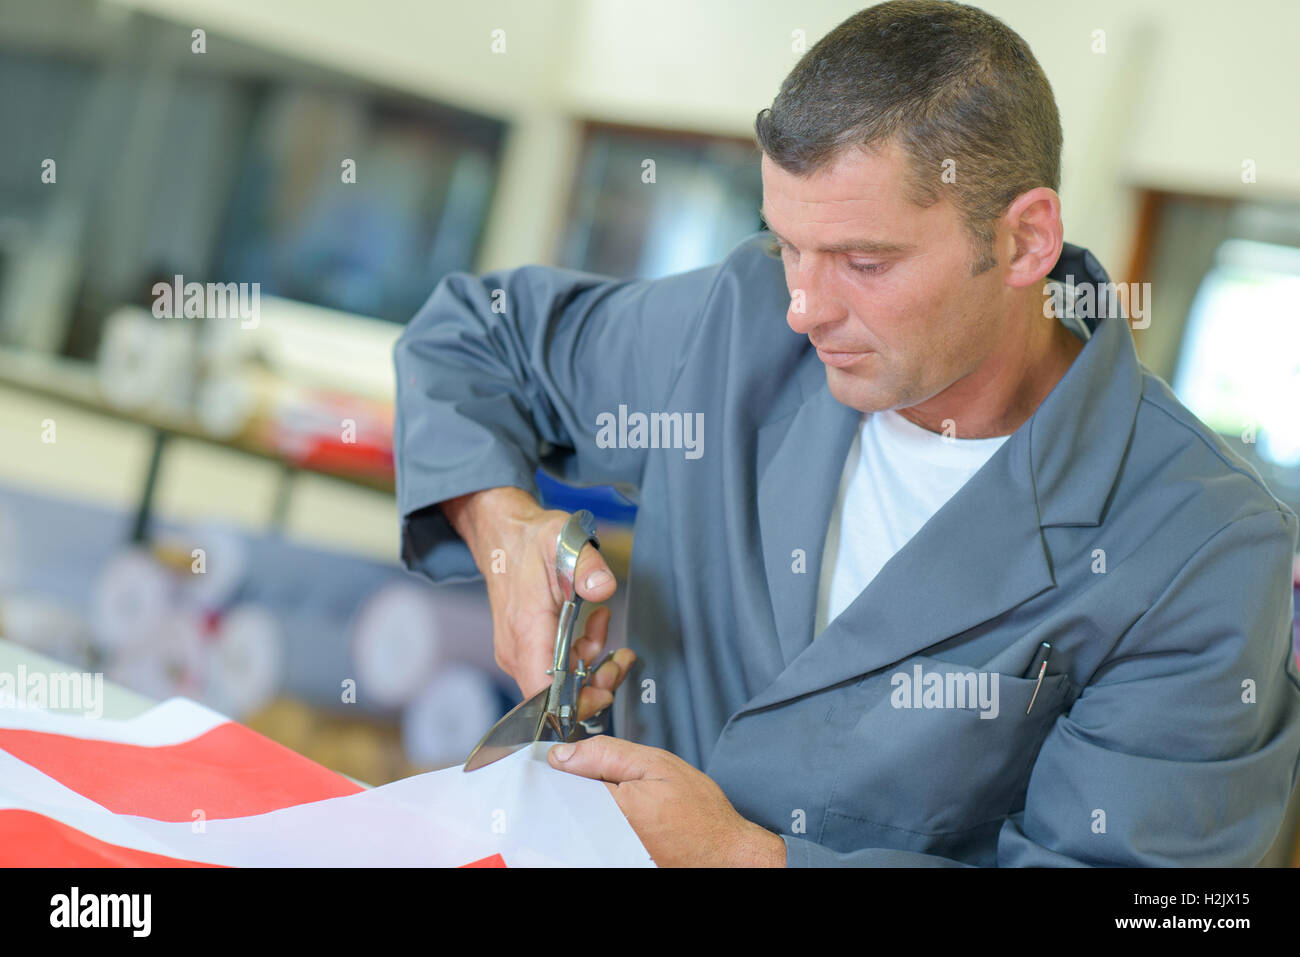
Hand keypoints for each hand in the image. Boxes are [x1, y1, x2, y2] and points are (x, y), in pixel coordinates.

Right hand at [441, 488, 629, 720]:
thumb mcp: (564, 541)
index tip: (604, 691)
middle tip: (619, 660)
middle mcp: (516, 649)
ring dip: (591, 668)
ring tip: (605, 629)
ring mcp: (518, 652)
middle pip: (555, 696)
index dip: (575, 703)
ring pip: (558, 686)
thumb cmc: (531, 541)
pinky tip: (593, 630)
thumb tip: (603, 588)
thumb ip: (586, 565)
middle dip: (594, 685)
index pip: (543, 691)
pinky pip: (555, 671)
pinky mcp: (525, 650)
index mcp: (526, 629)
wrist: (503, 537)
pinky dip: (580, 658)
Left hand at [548, 735, 785, 866]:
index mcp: (610, 808)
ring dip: (588, 807)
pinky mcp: (610, 860)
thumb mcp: (657, 764)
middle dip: (579, 788)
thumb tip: (563, 754)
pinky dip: (597, 825)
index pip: (560, 783)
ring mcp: (605, 854)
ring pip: (576, 821)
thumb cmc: (699, 814)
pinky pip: (589, 838)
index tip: (577, 763)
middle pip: (565, 804)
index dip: (567, 768)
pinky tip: (622, 820)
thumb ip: (606, 754)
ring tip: (625, 804)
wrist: (723, 853)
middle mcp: (601, 839)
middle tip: (616, 785)